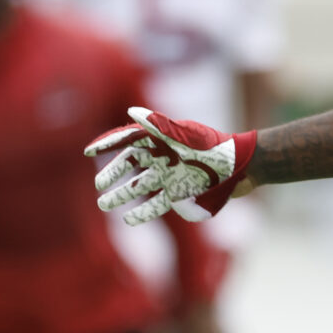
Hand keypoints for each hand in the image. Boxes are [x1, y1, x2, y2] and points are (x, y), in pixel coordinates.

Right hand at [87, 107, 256, 224]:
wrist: (243, 167)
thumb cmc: (216, 147)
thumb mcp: (187, 136)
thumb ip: (160, 126)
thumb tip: (132, 112)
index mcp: (162, 139)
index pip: (129, 140)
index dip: (108, 144)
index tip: (88, 152)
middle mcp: (163, 157)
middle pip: (131, 165)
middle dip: (113, 175)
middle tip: (98, 186)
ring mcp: (171, 176)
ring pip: (140, 186)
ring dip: (122, 195)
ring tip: (104, 205)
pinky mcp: (182, 192)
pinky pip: (158, 204)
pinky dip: (144, 212)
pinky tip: (129, 220)